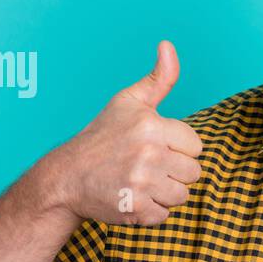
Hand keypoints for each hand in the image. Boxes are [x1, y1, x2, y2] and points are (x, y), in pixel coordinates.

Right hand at [52, 40, 203, 225]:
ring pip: (182, 196)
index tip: (154, 147)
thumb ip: (158, 79)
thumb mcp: (128, 102)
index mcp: (152, 125)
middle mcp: (149, 153)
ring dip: (164, 194)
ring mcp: (142, 182)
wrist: (66, 177)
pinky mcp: (135, 208)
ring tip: (138, 182)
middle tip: (145, 167)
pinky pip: (165, 216)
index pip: (196, 146)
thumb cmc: (101, 137)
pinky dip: (150, 212)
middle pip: (193, 173)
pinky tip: (131, 197)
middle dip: (174, 173)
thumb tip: (168, 45)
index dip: (178, 149)